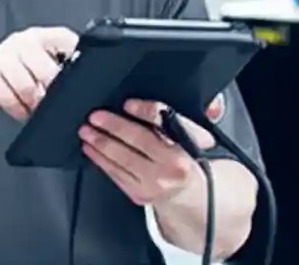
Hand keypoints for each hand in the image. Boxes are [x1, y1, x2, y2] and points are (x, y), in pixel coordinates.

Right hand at [0, 26, 77, 120]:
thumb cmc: (2, 81)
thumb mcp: (32, 70)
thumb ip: (54, 71)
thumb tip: (80, 85)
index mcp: (38, 37)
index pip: (67, 39)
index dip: (78, 59)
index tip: (80, 79)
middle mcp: (21, 41)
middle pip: (50, 70)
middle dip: (52, 93)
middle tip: (49, 102)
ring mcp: (2, 55)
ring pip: (30, 87)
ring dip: (32, 105)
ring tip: (31, 106)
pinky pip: (11, 98)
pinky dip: (17, 110)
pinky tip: (17, 109)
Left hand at [78, 97, 223, 206]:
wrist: (197, 195)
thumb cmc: (192, 158)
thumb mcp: (200, 137)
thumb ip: (195, 117)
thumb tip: (211, 103)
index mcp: (189, 146)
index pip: (165, 123)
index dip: (145, 111)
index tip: (128, 103)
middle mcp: (172, 166)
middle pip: (138, 140)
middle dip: (113, 126)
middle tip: (95, 116)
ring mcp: (154, 183)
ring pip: (122, 159)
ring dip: (100, 143)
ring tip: (86, 131)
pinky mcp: (140, 194)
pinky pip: (115, 175)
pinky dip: (100, 160)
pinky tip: (91, 149)